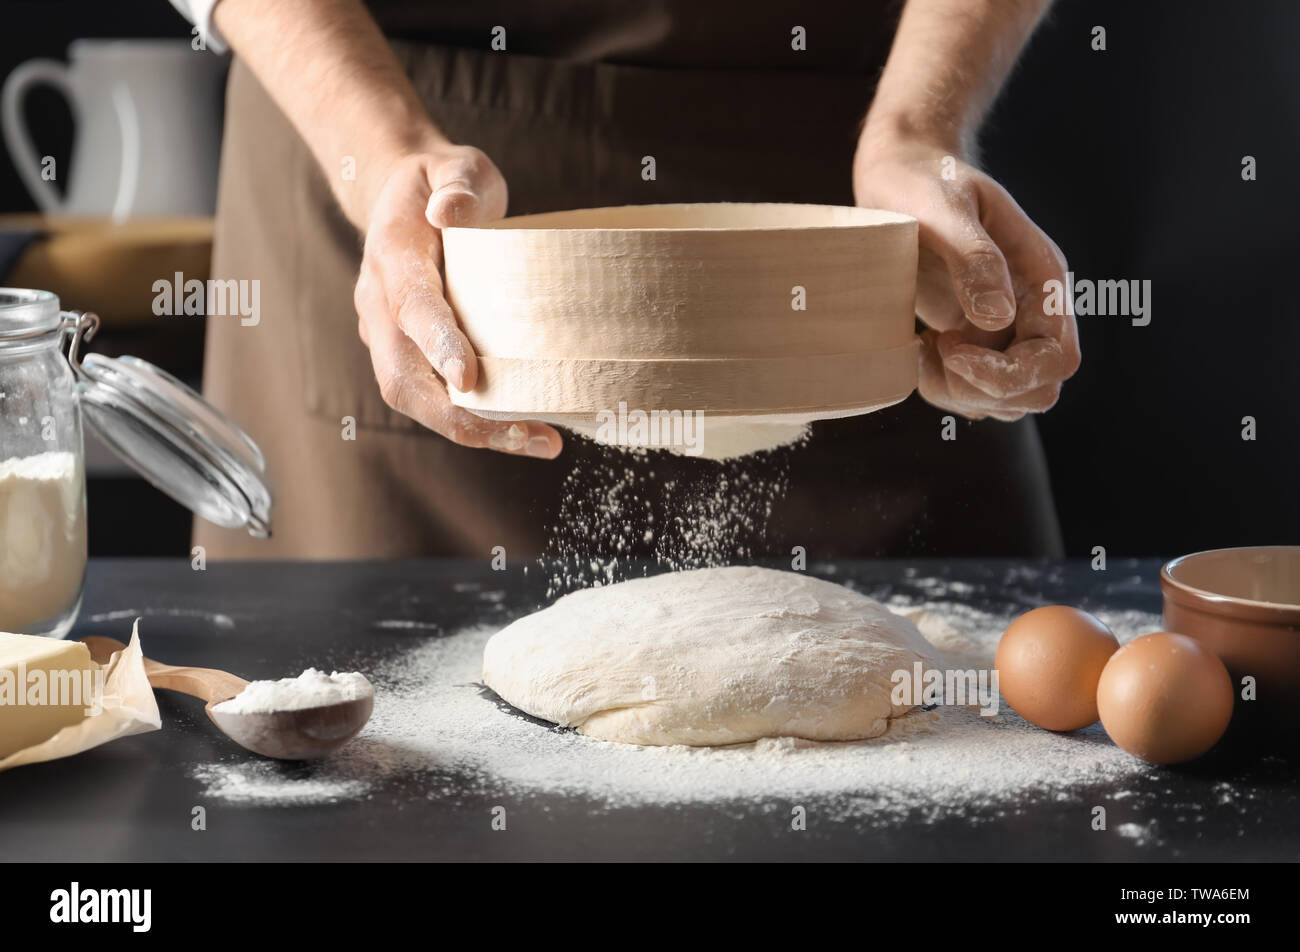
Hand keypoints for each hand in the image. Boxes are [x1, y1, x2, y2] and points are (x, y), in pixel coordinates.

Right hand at [353, 147, 562, 456]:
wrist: (403, 196)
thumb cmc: (441, 183)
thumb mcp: (456, 166)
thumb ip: (457, 185)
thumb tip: (452, 211)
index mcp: (392, 258)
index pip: (411, 308)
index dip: (437, 345)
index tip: (469, 379)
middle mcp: (378, 305)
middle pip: (403, 377)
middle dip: (459, 416)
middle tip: (527, 435)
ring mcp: (385, 335)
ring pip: (414, 398)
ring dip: (471, 428)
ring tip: (539, 441)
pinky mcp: (403, 354)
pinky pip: (430, 397)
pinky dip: (473, 419)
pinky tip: (526, 430)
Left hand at [853, 142, 1079, 420]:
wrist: (901, 177)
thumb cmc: (924, 183)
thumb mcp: (944, 209)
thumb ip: (974, 258)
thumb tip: (999, 317)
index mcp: (1041, 279)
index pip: (1057, 357)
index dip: (1009, 372)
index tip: (950, 347)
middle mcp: (1032, 311)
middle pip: (1039, 390)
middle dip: (986, 390)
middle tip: (938, 351)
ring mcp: (1004, 330)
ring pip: (1006, 401)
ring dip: (960, 394)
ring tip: (924, 349)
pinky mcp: (973, 341)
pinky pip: (973, 393)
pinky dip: (944, 389)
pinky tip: (919, 350)